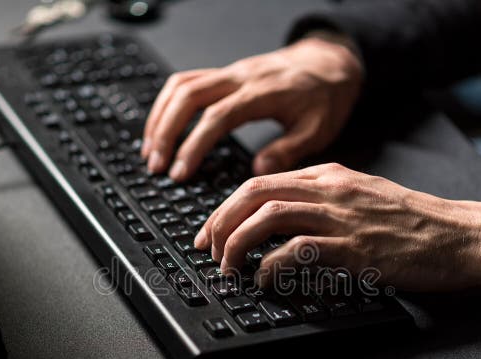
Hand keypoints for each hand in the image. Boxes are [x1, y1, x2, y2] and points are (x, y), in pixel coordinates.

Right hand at [141, 36, 363, 180]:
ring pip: (181, 85)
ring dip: (160, 117)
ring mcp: (230, 73)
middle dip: (165, 131)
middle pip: (188, 95)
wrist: (330, 64)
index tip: (180, 172)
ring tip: (150, 151)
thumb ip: (288, 150)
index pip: (217, 117)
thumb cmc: (325, 97)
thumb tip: (258, 170)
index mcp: (261, 93)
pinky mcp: (225, 75)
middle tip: (156, 165)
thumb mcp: (318, 130)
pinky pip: (186, 82)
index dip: (194, 145)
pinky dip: (167, 105)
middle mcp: (240, 77)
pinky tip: (161, 128)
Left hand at [194, 163, 480, 291]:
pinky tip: (264, 280)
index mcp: (329, 175)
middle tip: (208, 251)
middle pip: (254, 194)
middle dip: (221, 223)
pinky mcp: (353, 248)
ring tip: (230, 269)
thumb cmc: (413, 223)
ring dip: (237, 244)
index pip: (261, 182)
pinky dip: (270, 267)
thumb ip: (322, 199)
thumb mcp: (362, 196)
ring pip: (268, 216)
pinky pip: (296, 251)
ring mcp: (341, 217)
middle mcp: (330, 190)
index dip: (226, 209)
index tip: (211, 232)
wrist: (457, 236)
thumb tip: (279, 220)